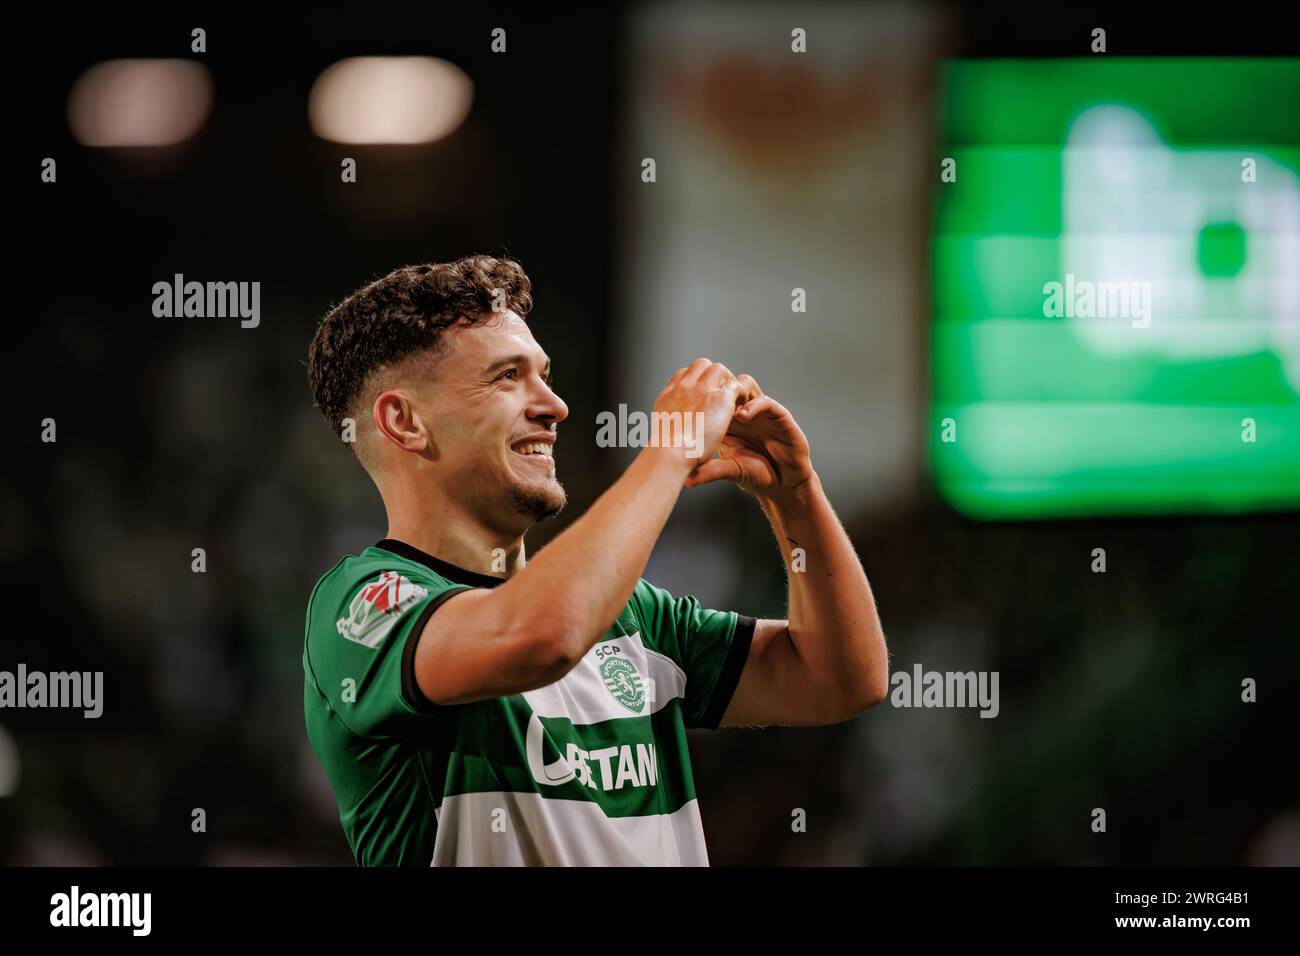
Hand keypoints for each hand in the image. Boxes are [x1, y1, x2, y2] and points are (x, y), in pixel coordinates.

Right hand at [652, 358, 758, 467]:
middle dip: (713, 376)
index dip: (696, 382)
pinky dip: (741, 393)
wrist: (670, 453)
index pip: (683, 374)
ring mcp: (701, 389)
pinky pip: (735, 384)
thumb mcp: (661, 431)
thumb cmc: (666, 452)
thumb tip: (675, 430)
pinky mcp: (719, 397)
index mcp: (669, 394)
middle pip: (701, 365)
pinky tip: (741, 407)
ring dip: (727, 381)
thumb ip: (670, 423)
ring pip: (719, 369)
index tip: (703, 395)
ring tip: (733, 399)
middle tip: (721, 394)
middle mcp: (684, 386)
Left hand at [683, 380, 812, 497]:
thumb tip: (687, 480)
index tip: (690, 406)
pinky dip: (753, 405)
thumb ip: (710, 471)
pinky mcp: (779, 416)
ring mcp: (760, 412)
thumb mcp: (729, 471)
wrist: (783, 484)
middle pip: (726, 384)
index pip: (711, 398)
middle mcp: (742, 412)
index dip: (701, 397)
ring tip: (726, 407)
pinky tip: (743, 416)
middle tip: (706, 400)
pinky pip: (765, 401)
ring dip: (735, 391)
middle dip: (716, 388)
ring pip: (745, 384)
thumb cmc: (756, 475)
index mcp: (727, 421)